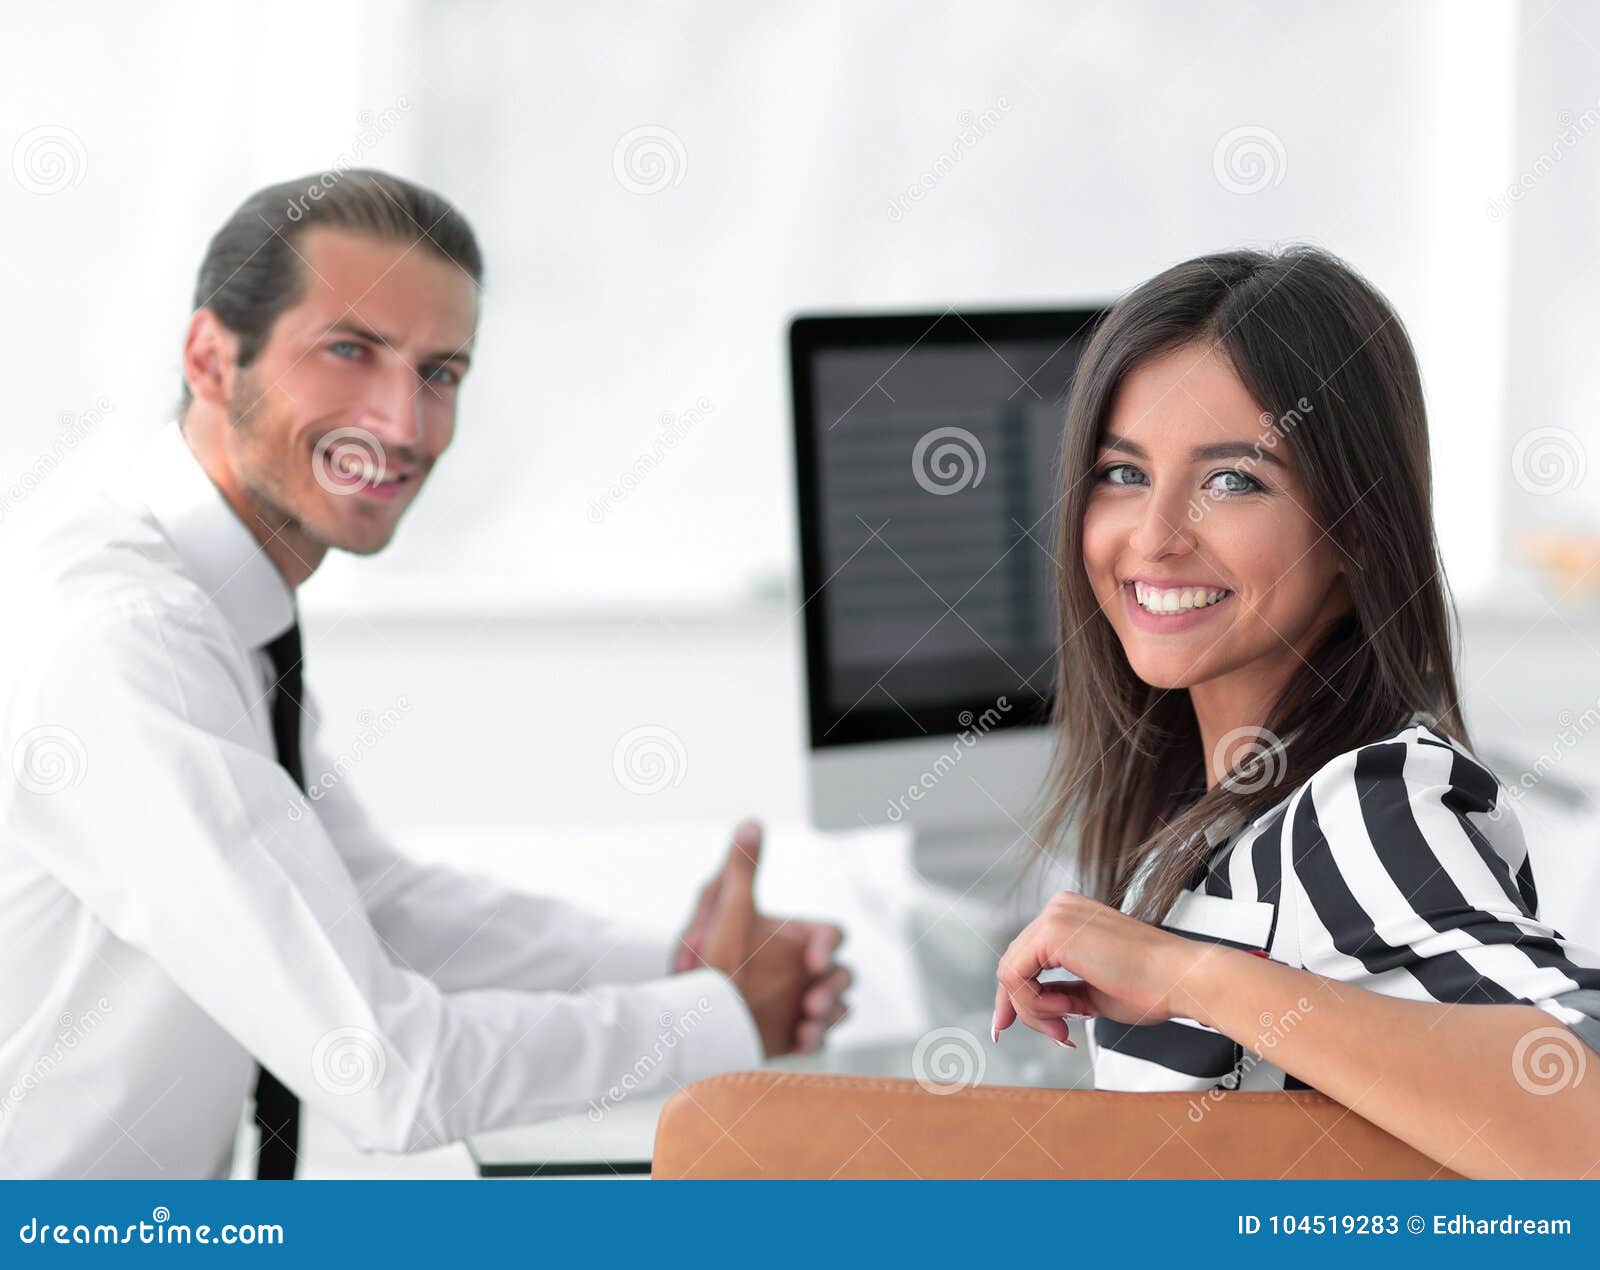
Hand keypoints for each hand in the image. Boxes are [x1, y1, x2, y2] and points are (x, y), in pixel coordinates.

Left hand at [677, 818, 850, 1056]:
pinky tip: (800, 1041)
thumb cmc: (708, 961)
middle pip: (843, 972)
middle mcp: (803, 970)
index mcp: (794, 939)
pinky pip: (821, 1036)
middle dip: (835, 986)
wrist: (690, 1017)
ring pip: (839, 1005)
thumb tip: (749, 823)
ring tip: (807, 1022)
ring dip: (831, 1013)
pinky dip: (816, 1038)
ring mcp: (802, 1001)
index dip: (829, 946)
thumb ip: (741, 869)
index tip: (813, 962)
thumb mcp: (725, 913)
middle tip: (812, 1003)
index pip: (832, 935)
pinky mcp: (795, 1032)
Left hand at [992, 890, 1228, 1045]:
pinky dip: (1032, 1003)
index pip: (1026, 958)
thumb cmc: (1151, 987)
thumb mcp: (1092, 992)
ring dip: (1033, 1010)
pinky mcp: (1053, 931)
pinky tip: (1065, 1012)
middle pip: (1014, 965)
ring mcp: (1054, 916)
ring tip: (1066, 1026)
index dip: (1019, 997)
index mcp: (1070, 917)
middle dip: (1026, 1009)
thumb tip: (1030, 1008)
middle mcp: (1059, 908)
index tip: (1014, 1025)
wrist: (1181, 979)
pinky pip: (1014, 975)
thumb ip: (1061, 993)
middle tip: (1057, 1035)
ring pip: (1011, 972)